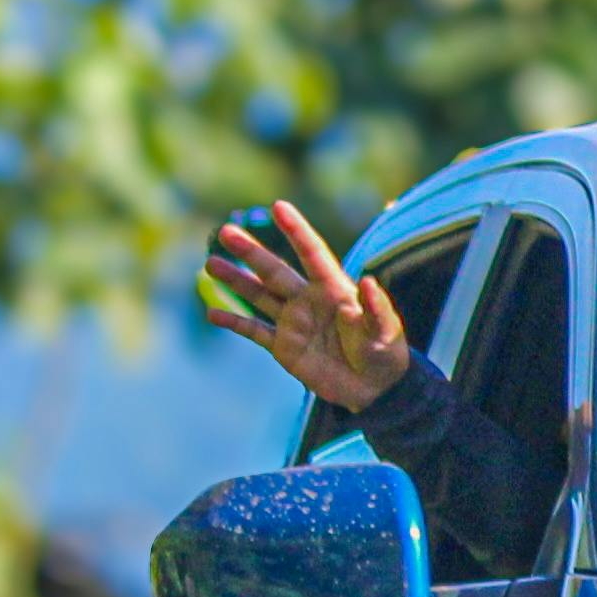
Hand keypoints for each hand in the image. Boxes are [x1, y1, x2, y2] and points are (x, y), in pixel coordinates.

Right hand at [200, 201, 411, 411]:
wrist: (373, 389)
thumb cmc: (385, 354)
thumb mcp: (385, 332)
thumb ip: (376, 310)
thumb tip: (369, 282)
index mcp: (334, 289)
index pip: (312, 253)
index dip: (296, 231)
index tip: (279, 207)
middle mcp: (309, 300)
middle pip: (275, 271)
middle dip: (250, 252)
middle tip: (226, 231)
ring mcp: (294, 322)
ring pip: (259, 296)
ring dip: (235, 280)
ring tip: (211, 264)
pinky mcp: (284, 347)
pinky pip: (255, 332)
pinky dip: (235, 322)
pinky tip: (213, 313)